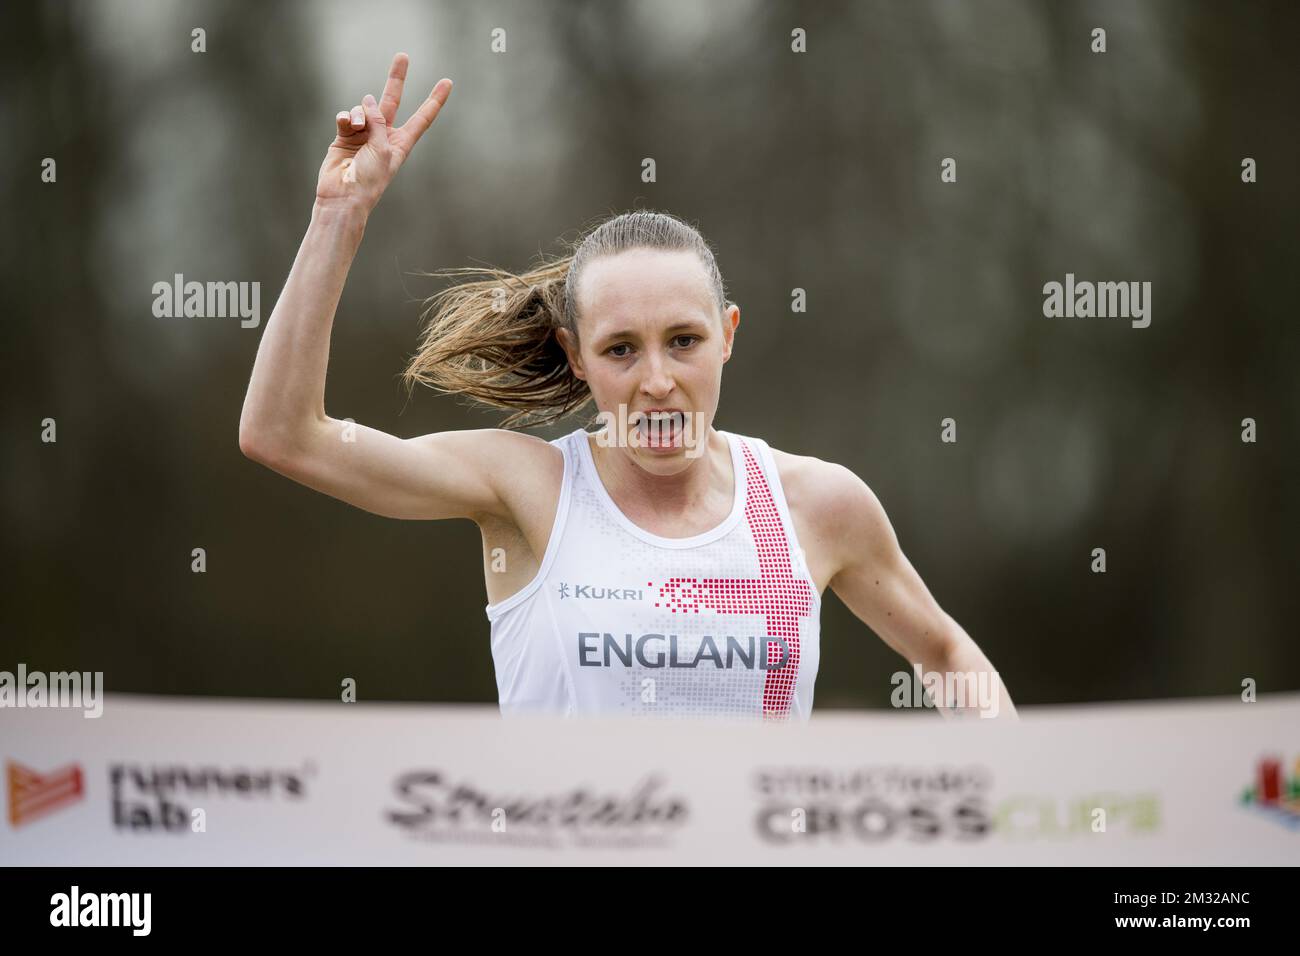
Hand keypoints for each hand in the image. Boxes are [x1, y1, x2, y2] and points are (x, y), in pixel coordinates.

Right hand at [315, 53, 452, 213]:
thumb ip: (378, 121)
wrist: (344, 195)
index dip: (435, 100)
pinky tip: (345, 125)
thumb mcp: (383, 148)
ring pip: (364, 107)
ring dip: (360, 114)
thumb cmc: (370, 179)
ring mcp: (364, 134)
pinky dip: (346, 117)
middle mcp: (384, 135)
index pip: (423, 117)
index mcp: (402, 143)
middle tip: (403, 56)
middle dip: (396, 78)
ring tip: (357, 128)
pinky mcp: (345, 135)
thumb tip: (367, 100)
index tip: (448, 82)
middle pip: (393, 100)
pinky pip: (347, 115)